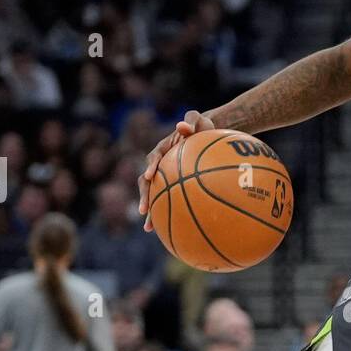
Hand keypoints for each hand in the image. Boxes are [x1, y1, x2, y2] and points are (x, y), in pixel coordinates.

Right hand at [139, 111, 214, 230]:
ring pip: (154, 194)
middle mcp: (159, 163)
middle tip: (144, 211)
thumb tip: (182, 126)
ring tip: (149, 228)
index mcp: (162, 149)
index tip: (149, 177)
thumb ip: (190, 121)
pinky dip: (167, 212)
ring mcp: (164, 175)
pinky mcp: (172, 183)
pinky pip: (168, 198)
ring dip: (150, 210)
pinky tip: (172, 229)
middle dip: (144, 197)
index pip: (153, 159)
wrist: (206, 134)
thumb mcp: (198, 120)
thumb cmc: (202, 127)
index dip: (150, 167)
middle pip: (147, 182)